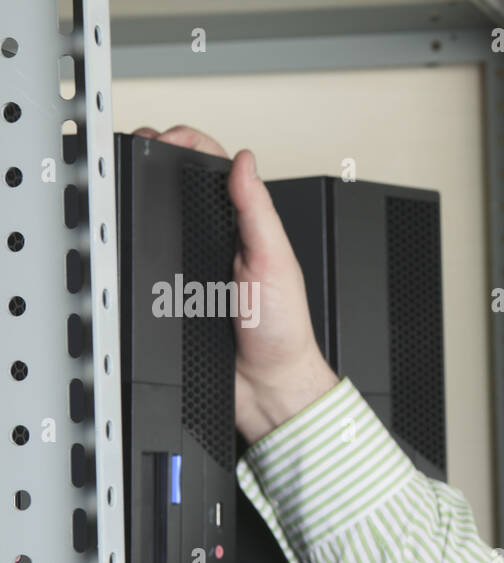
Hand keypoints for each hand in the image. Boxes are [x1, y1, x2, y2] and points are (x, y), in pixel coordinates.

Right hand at [131, 125, 338, 444]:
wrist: (266, 385)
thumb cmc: (282, 331)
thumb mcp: (275, 263)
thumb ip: (258, 213)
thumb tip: (246, 162)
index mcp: (246, 227)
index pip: (213, 169)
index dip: (188, 145)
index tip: (167, 140)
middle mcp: (218, 242)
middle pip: (176, 189)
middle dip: (151, 166)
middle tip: (134, 155)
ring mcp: (192, 267)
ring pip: (155, 224)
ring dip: (138, 207)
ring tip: (124, 188)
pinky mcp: (171, 295)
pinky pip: (144, 266)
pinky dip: (132, 254)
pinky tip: (126, 241)